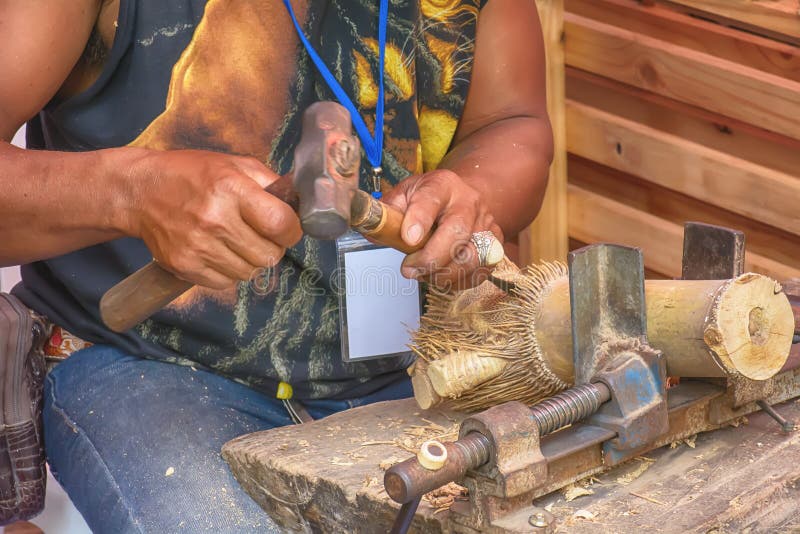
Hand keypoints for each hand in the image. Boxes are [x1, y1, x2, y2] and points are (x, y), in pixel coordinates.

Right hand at [124, 149, 301, 288]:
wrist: (139, 191)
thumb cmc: (191, 174)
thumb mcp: (233, 164)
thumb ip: (269, 182)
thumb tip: (300, 203)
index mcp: (231, 189)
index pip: (280, 224)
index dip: (292, 231)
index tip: (287, 228)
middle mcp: (215, 219)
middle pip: (269, 255)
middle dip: (272, 247)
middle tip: (260, 235)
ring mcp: (198, 246)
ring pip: (249, 272)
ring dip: (250, 261)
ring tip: (236, 242)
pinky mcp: (184, 266)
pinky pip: (225, 283)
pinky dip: (228, 271)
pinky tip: (218, 252)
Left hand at [382, 169, 502, 288]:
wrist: (463, 197)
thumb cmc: (430, 199)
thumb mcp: (405, 195)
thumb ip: (389, 212)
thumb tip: (373, 232)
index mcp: (442, 185)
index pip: (431, 199)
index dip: (420, 220)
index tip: (408, 239)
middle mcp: (469, 202)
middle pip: (457, 232)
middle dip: (431, 257)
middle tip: (410, 269)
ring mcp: (485, 224)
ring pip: (471, 257)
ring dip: (443, 274)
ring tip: (424, 274)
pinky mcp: (494, 245)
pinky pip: (480, 271)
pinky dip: (459, 281)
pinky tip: (442, 276)